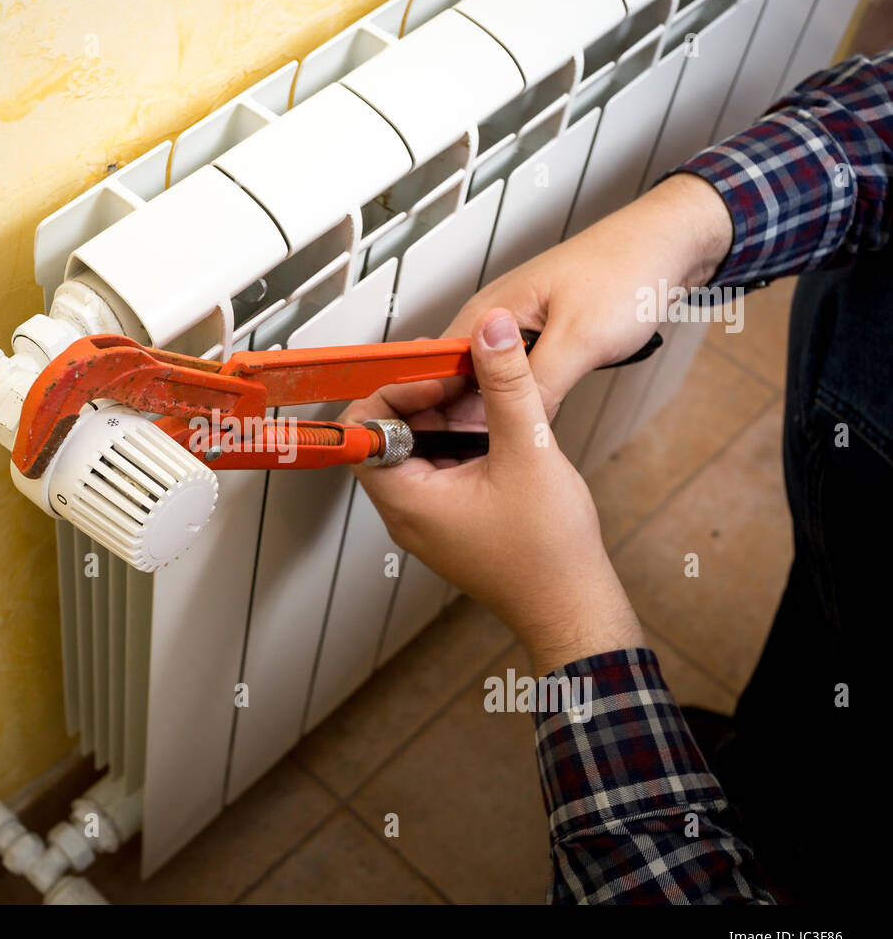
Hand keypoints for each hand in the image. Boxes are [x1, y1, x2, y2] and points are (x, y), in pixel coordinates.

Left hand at [344, 308, 643, 674]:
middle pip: (389, 434)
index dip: (396, 391)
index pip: (364, 430)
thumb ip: (506, 384)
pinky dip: (460, 440)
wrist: (574, 606)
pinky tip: (495, 426)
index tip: (438, 374)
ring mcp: (429, 518)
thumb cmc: (548, 555)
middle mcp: (407, 512)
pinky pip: (440, 467)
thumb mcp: (528, 450)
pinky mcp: (452, 520)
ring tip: (485, 394)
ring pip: (417, 448)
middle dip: (424, 396)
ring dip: (445, 415)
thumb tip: (491, 332)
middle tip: (464, 373)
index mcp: (407, 501)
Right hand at [441, 173, 732, 426]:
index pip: (434, 369)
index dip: (433, 408)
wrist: (668, 246)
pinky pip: (512, 378)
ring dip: (490, 411)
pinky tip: (525, 421)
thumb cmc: (626, 272)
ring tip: (499, 445)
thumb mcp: (579, 339)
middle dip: (460, 417)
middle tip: (476, 455)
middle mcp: (491, 320)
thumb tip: (503, 422)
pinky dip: (515, 400)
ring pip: (484, 383)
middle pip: (453, 381)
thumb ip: (536, 383)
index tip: (445, 441)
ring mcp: (513, 329)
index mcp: (487, 313)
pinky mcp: (537, 338)